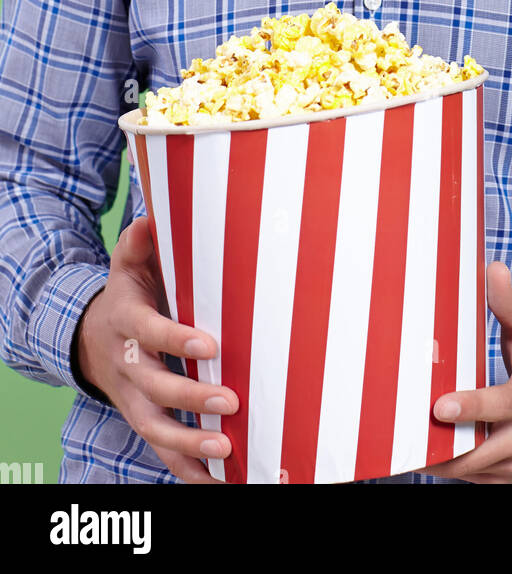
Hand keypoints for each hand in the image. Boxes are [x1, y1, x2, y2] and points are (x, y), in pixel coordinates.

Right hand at [75, 215, 238, 483]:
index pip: (151, 333)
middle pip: (156, 388)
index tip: (209, 345)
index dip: (177, 340)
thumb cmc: (128, 294)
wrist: (92, 337)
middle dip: (192, 397)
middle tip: (230, 401)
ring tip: (227, 450)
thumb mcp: (128, 264)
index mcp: (128, 323)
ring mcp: (135, 400)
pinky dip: (188, 470)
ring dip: (190, 443)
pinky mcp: (145, 421)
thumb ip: (139, 243)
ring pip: (156, 429)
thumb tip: (149, 218)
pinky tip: (220, 480)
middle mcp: (129, 367)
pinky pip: (163, 454)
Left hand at [421, 260, 511, 483]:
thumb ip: (509, 302)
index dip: (469, 408)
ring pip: (475, 471)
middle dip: (442, 448)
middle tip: (403, 436)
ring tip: (405, 448)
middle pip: (481, 451)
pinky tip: (428, 456)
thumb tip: (491, 268)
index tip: (439, 406)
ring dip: (442, 462)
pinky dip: (454, 470)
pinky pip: (479, 478)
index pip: (499, 405)